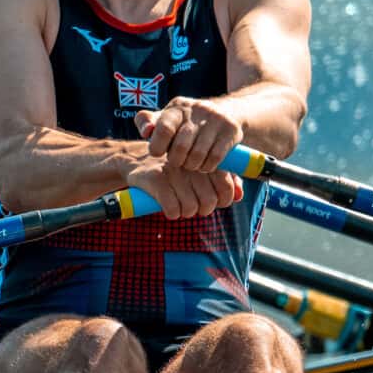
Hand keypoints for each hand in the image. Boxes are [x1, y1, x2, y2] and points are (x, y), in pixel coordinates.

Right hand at [126, 158, 241, 219]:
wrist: (134, 160)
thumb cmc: (173, 170)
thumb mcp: (198, 171)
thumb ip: (222, 181)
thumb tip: (239, 196)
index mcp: (203, 159)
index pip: (226, 187)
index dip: (222, 201)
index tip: (212, 201)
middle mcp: (190, 163)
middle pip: (209, 202)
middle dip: (202, 210)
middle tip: (192, 205)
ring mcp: (174, 171)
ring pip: (191, 208)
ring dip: (185, 213)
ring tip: (178, 205)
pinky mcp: (156, 180)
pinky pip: (173, 210)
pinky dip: (172, 214)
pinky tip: (167, 208)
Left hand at [133, 98, 242, 172]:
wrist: (224, 113)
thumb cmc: (185, 122)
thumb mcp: (165, 118)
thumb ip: (147, 122)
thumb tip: (145, 132)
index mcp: (178, 106)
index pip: (164, 128)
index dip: (157, 146)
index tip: (158, 153)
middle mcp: (198, 109)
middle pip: (181, 146)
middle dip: (176, 159)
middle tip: (177, 161)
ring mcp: (216, 119)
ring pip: (198, 155)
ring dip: (191, 165)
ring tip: (189, 163)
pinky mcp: (231, 131)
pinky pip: (215, 158)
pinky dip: (206, 166)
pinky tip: (203, 164)